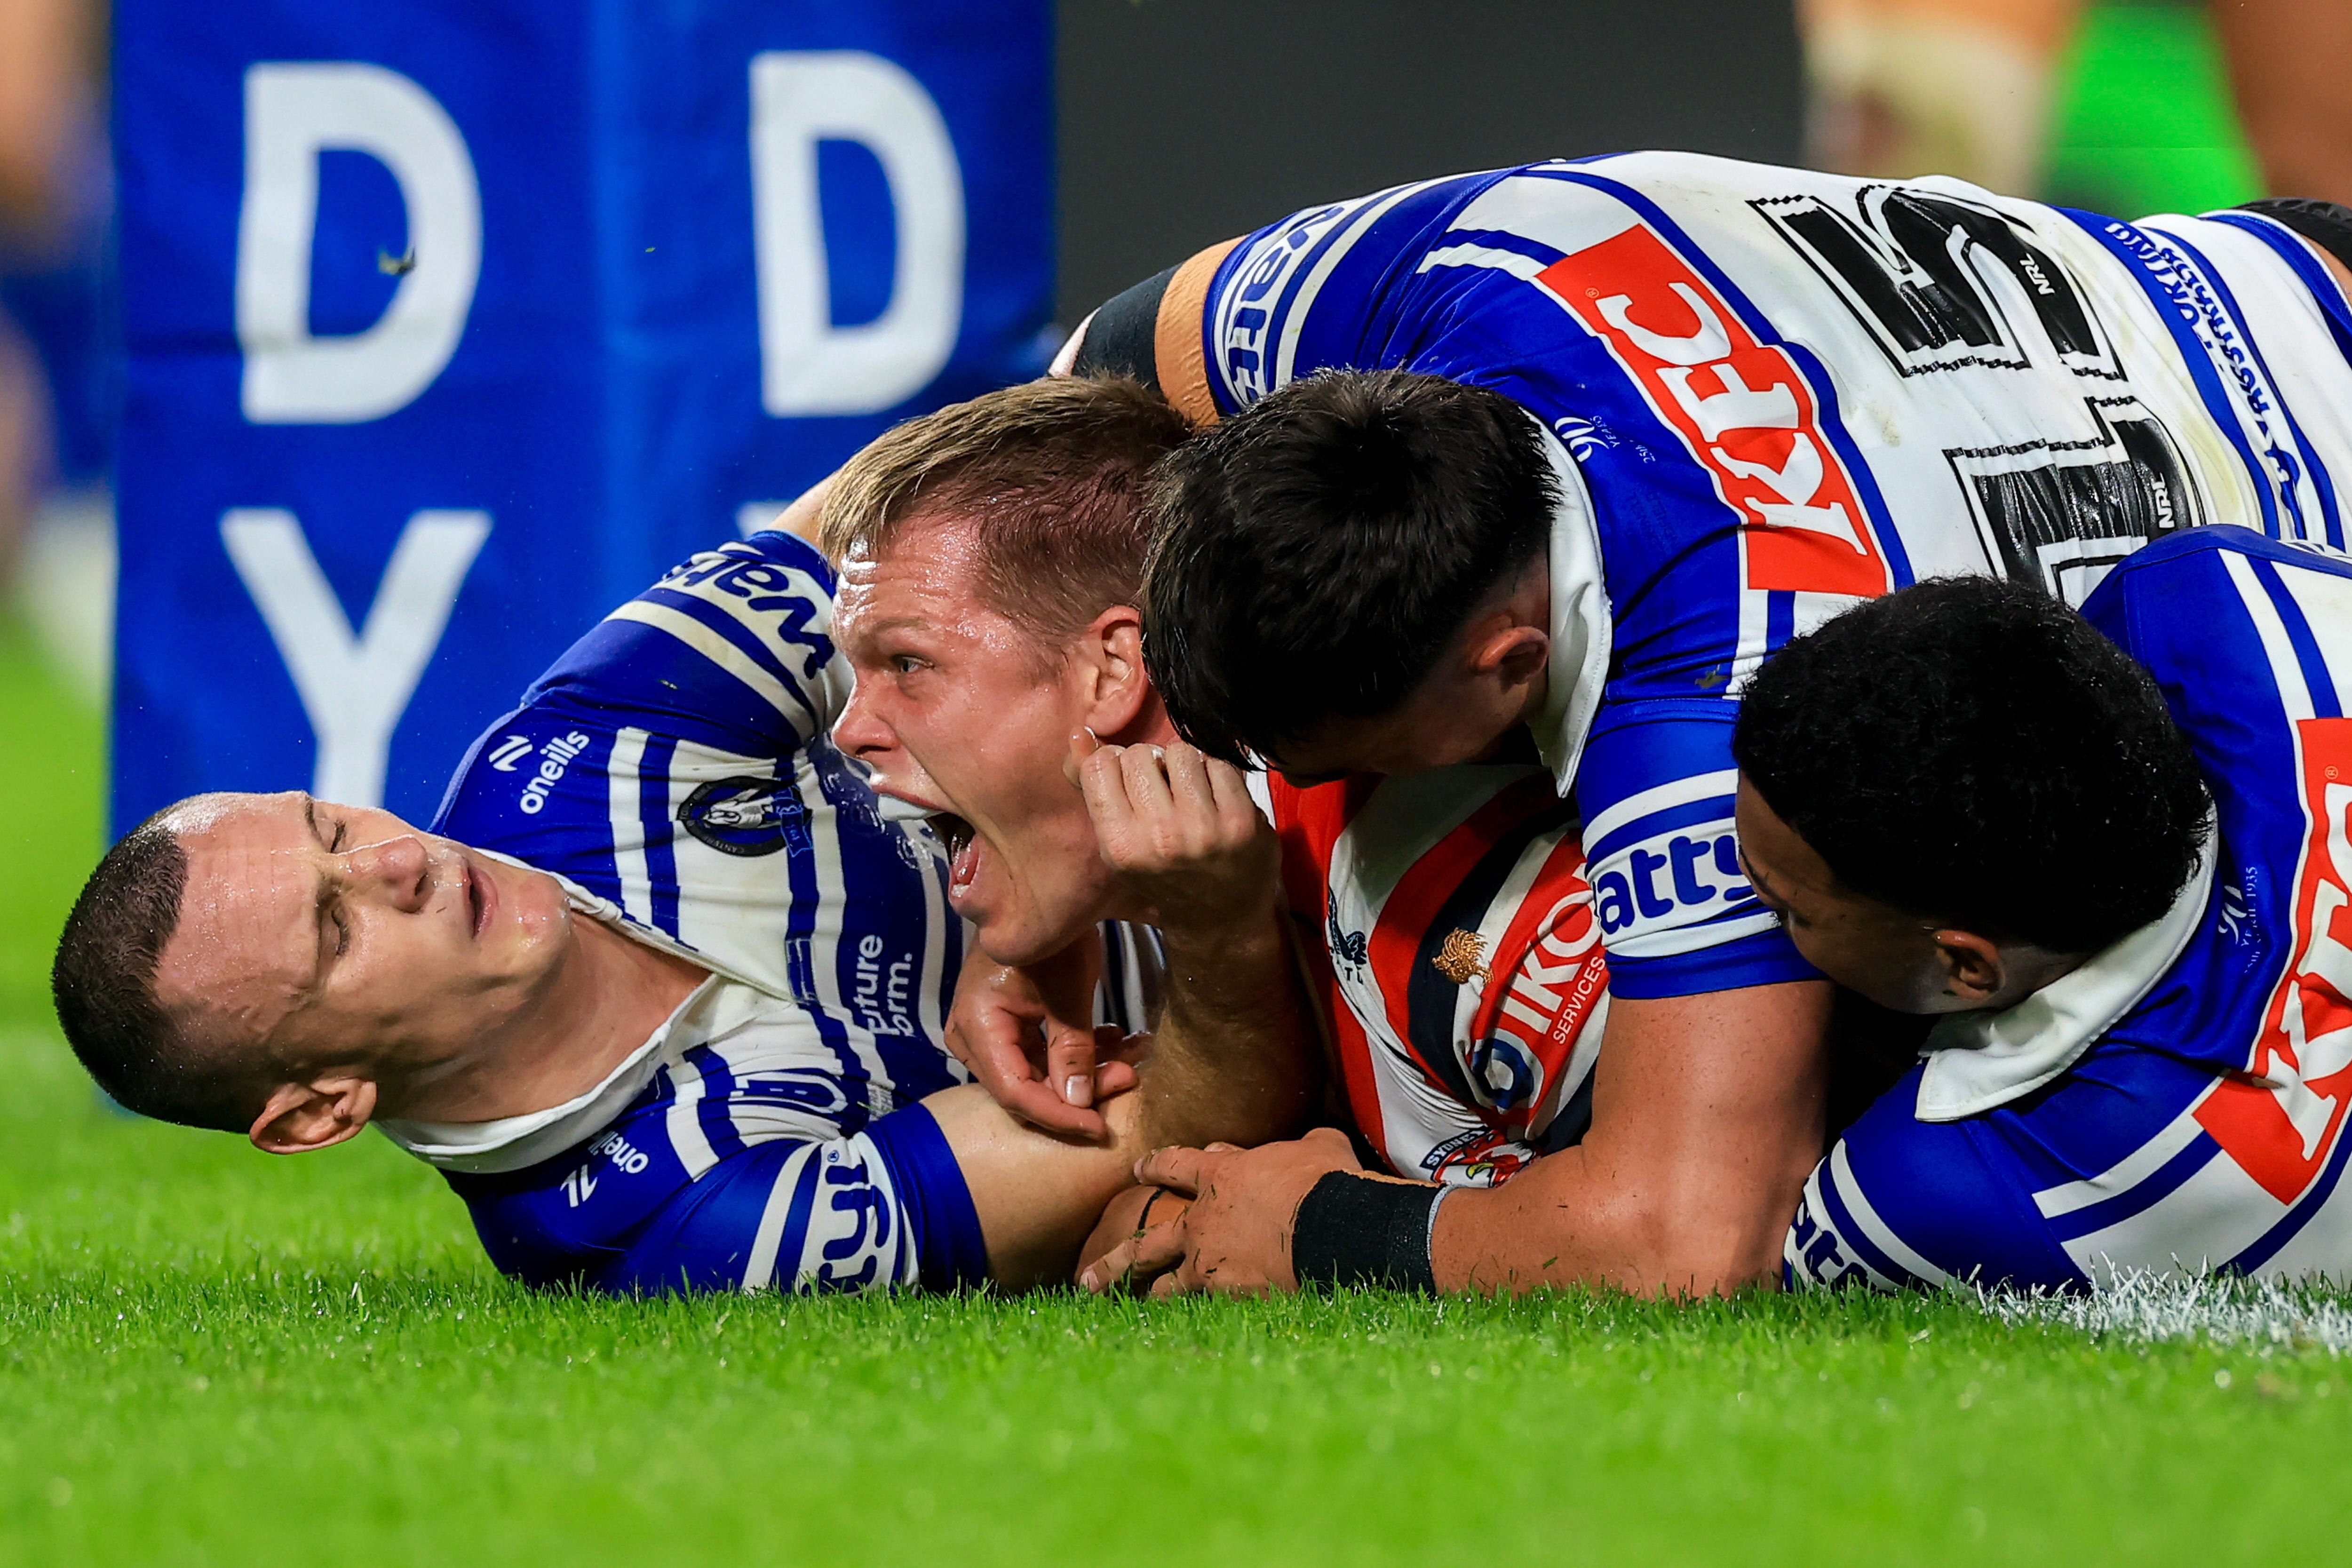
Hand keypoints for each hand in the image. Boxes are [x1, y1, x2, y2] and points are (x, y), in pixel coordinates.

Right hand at [941, 940, 1137, 1139]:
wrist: (1038, 889)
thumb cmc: (1051, 933)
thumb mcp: (1068, 991)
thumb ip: (1072, 1051)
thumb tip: (1079, 1105)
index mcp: (977, 1025)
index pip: (1015, 1092)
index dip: (1059, 1115)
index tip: (1101, 1127)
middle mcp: (971, 1035)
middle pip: (1026, 1086)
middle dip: (1081, 1090)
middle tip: (1129, 1076)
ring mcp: (986, 1031)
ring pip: (1039, 1072)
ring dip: (1087, 1070)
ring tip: (1132, 1055)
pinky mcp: (1007, 1024)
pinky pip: (1042, 1053)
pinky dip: (1080, 1053)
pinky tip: (1117, 1042)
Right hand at [1067, 730, 1278, 940]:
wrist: (1220, 919)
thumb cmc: (1162, 874)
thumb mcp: (1118, 844)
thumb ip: (1095, 788)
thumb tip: (1080, 734)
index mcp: (1120, 845)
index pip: (1101, 765)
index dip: (1115, 763)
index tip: (1129, 780)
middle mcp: (1160, 837)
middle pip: (1140, 754)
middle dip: (1150, 763)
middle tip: (1163, 788)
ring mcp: (1204, 828)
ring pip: (1181, 751)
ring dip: (1184, 764)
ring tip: (1189, 791)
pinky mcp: (1241, 820)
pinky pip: (1219, 762)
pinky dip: (1216, 772)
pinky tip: (1216, 797)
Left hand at [1078, 1127, 1363, 1295]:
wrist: (1336, 1230)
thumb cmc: (1326, 1181)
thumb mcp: (1317, 1147)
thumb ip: (1305, 1142)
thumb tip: (1313, 1141)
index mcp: (1220, 1177)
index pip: (1175, 1165)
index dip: (1156, 1165)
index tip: (1138, 1167)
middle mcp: (1202, 1223)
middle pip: (1144, 1245)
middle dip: (1113, 1263)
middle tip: (1086, 1278)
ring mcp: (1211, 1265)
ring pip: (1166, 1286)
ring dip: (1148, 1296)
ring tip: (1132, 1308)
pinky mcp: (1231, 1297)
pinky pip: (1204, 1309)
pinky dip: (1194, 1317)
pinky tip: (1183, 1331)